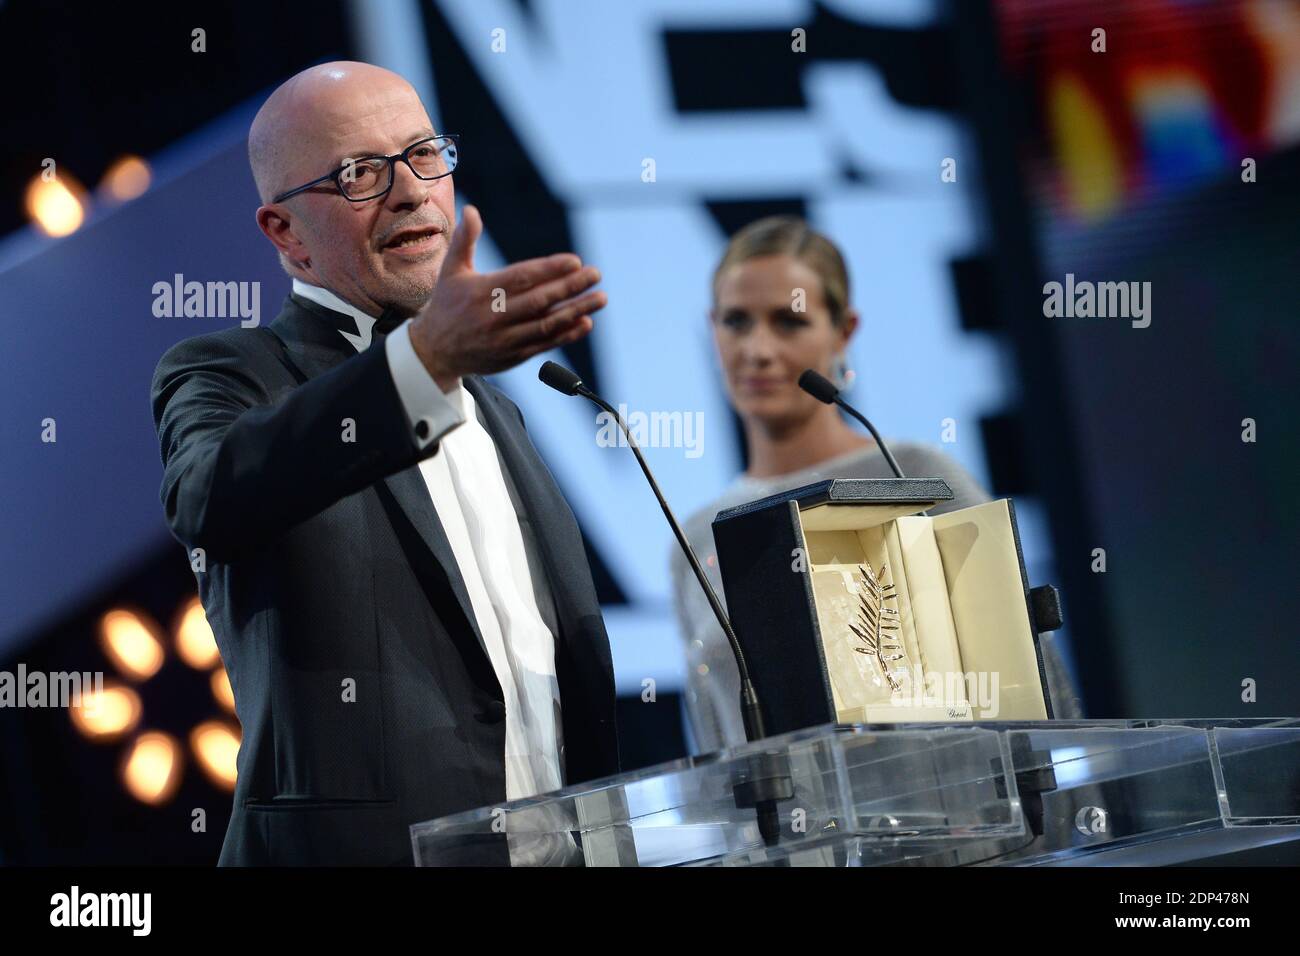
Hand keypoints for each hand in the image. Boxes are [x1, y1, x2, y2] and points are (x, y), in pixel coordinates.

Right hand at [409, 204, 606, 390]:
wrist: (434, 352)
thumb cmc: (446, 305)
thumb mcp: (451, 271)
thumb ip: (464, 241)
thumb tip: (471, 211)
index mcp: (481, 292)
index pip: (521, 278)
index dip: (550, 270)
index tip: (575, 261)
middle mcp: (494, 316)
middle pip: (539, 300)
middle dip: (570, 287)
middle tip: (595, 274)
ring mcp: (505, 339)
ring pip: (546, 324)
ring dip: (576, 310)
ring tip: (600, 298)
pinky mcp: (513, 357)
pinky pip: (544, 344)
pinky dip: (567, 334)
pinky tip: (586, 322)